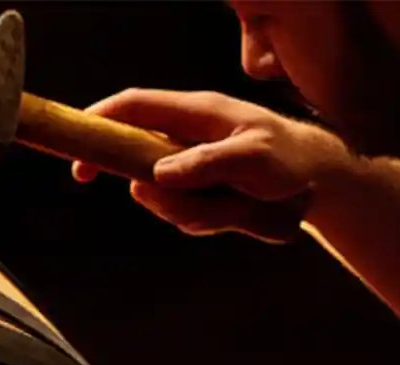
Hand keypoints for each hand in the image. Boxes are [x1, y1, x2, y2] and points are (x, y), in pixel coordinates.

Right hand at [72, 88, 355, 243]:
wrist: (320, 182)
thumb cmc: (291, 158)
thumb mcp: (253, 158)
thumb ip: (205, 163)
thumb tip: (157, 174)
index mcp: (196, 113)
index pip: (133, 106)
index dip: (99, 123)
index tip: (78, 156)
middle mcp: (187, 138)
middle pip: (139, 164)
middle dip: (154, 193)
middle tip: (183, 205)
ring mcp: (191, 168)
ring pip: (163, 199)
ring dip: (192, 213)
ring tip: (236, 208)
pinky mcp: (199, 192)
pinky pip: (184, 216)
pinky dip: (206, 223)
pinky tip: (236, 215)